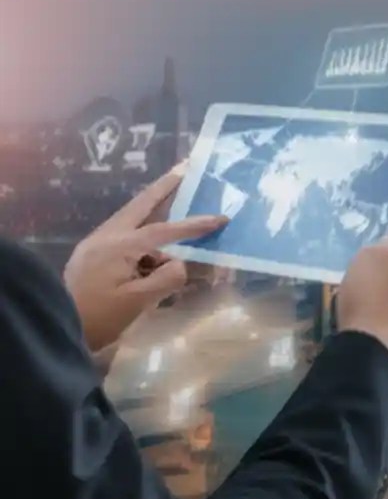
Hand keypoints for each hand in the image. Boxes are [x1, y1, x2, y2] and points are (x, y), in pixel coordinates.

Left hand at [64, 171, 228, 352]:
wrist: (55, 327)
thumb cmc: (99, 317)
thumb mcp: (138, 301)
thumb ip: (166, 279)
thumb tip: (179, 264)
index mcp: (118, 246)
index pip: (164, 231)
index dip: (193, 225)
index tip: (220, 218)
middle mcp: (106, 237)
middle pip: (139, 206)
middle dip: (163, 189)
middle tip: (182, 170)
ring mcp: (96, 245)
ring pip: (131, 220)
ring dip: (154, 212)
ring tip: (176, 206)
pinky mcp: (92, 257)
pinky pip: (124, 236)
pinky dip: (143, 236)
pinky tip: (154, 251)